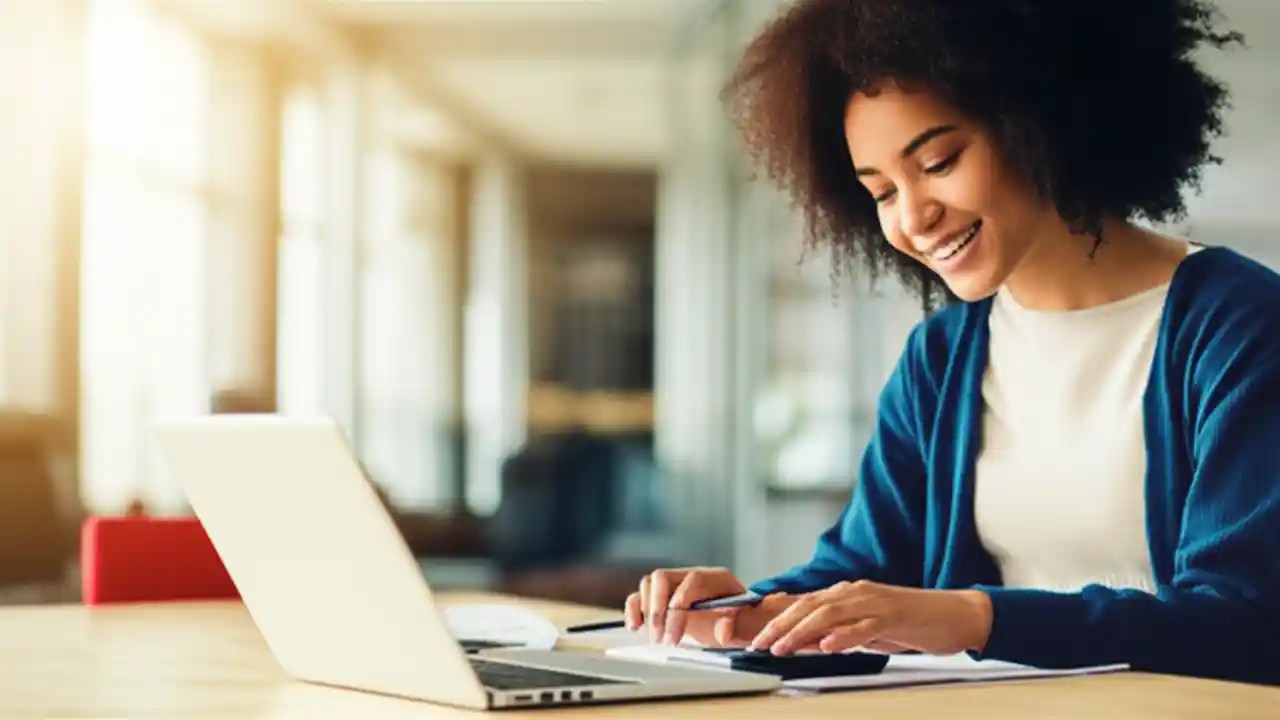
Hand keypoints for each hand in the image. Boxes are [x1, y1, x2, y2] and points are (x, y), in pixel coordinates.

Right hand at [626, 567, 767, 646]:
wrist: (737, 623)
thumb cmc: (740, 623)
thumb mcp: (744, 627)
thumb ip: (736, 629)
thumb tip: (724, 631)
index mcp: (715, 578)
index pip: (692, 580)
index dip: (680, 603)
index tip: (674, 633)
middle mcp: (691, 576)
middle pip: (663, 577)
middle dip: (658, 609)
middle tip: (660, 638)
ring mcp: (674, 585)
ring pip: (649, 584)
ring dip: (646, 612)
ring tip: (655, 638)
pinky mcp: (662, 598)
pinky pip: (639, 596)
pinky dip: (634, 610)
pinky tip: (635, 627)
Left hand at [748, 580, 992, 656]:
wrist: (955, 615)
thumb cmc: (911, 624)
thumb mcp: (869, 629)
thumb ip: (841, 633)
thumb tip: (810, 645)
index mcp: (848, 593)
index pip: (805, 604)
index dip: (779, 619)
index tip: (758, 636)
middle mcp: (857, 592)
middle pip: (810, 606)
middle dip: (781, 625)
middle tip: (760, 644)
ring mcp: (875, 602)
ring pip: (830, 613)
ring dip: (802, 631)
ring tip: (783, 647)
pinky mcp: (895, 616)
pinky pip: (864, 626)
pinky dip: (843, 636)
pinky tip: (827, 647)